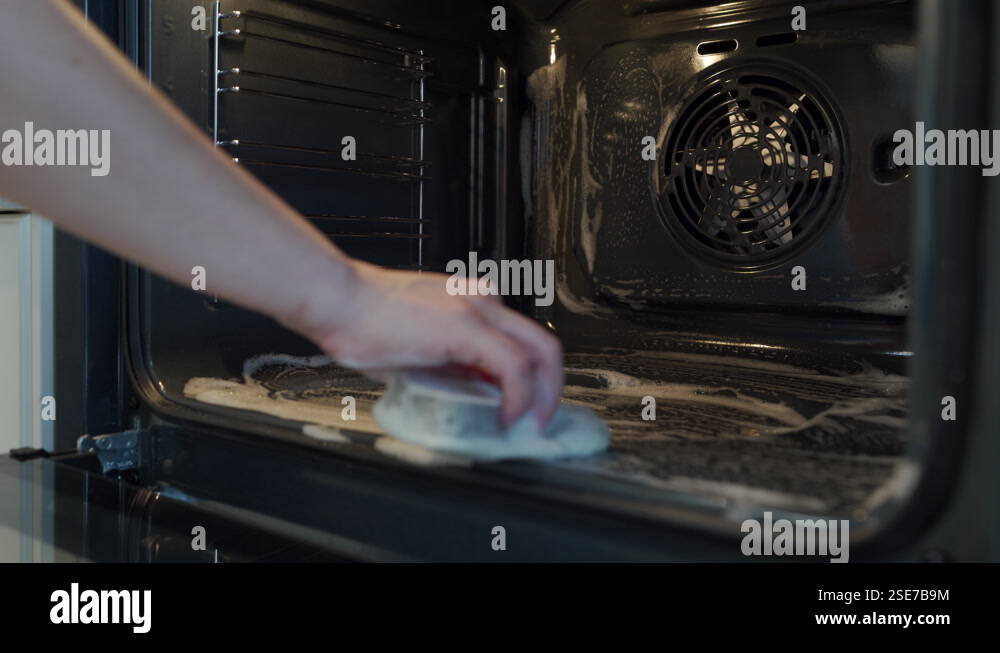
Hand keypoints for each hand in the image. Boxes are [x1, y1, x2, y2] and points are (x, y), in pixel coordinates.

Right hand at [291, 260, 563, 428]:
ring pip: (539, 353)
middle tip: (541, 419)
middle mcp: (482, 301)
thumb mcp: (419, 348)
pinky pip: (513, 366)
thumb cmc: (363, 320)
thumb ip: (449, 363)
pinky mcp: (468, 327)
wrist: (338, 300)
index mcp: (471, 304)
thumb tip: (466, 391)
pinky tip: (507, 414)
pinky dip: (519, 396)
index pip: (522, 340)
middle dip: (551, 388)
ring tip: (530, 423)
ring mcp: (478, 311)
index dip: (533, 377)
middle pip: (543, 345)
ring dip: (542, 396)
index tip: (526, 404)